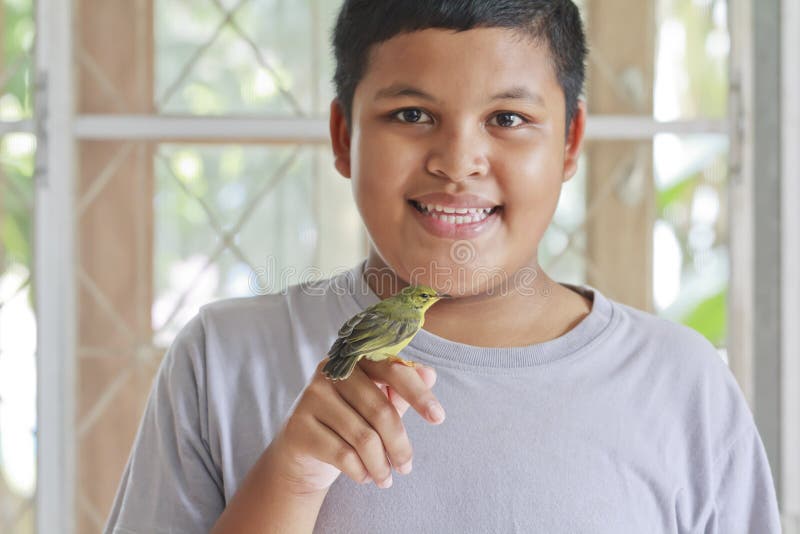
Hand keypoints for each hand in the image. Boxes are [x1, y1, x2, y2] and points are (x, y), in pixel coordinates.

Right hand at [264, 357, 444, 495]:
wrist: (302, 453)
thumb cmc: (347, 424)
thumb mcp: (376, 407)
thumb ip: (401, 391)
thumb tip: (429, 373)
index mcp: (353, 361)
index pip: (392, 370)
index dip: (418, 393)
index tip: (438, 418)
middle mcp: (329, 372)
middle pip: (380, 410)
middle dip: (399, 445)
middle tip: (407, 468)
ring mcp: (310, 398)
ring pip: (363, 437)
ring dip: (381, 465)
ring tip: (386, 479)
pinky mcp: (299, 427)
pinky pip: (343, 455)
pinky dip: (361, 471)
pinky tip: (364, 477)